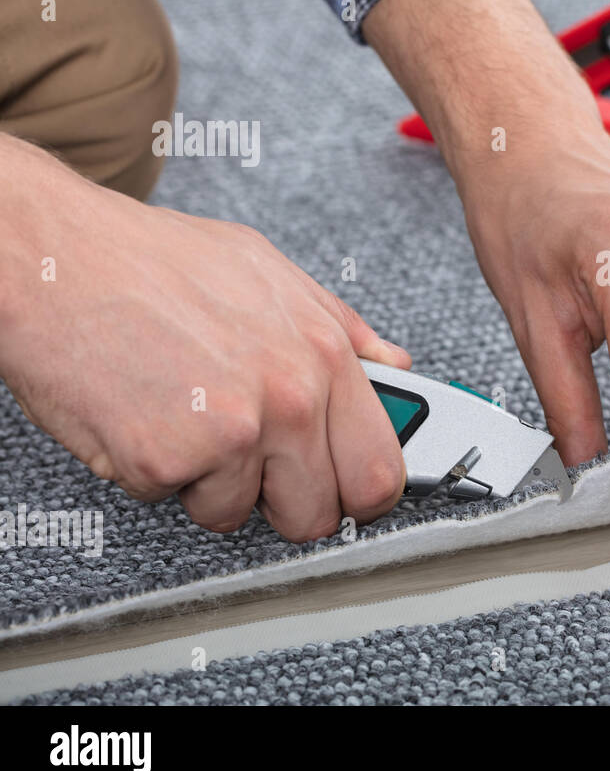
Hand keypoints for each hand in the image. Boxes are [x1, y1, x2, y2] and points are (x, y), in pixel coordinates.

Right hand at [0, 136, 409, 540]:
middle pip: (318, 516)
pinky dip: (150, 469)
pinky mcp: (163, 460)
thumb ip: (342, 329)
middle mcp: (290, 398)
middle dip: (287, 505)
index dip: (361, 494)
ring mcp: (230, 434)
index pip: (379, 468)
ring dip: (208, 482)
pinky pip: (170, 499)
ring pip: (238, 513)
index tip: (345, 493)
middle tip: (254, 469)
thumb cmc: (152, 260)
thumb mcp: (271, 274)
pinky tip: (140, 411)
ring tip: (181, 413)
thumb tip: (394, 366)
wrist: (53, 255)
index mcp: (325, 354)